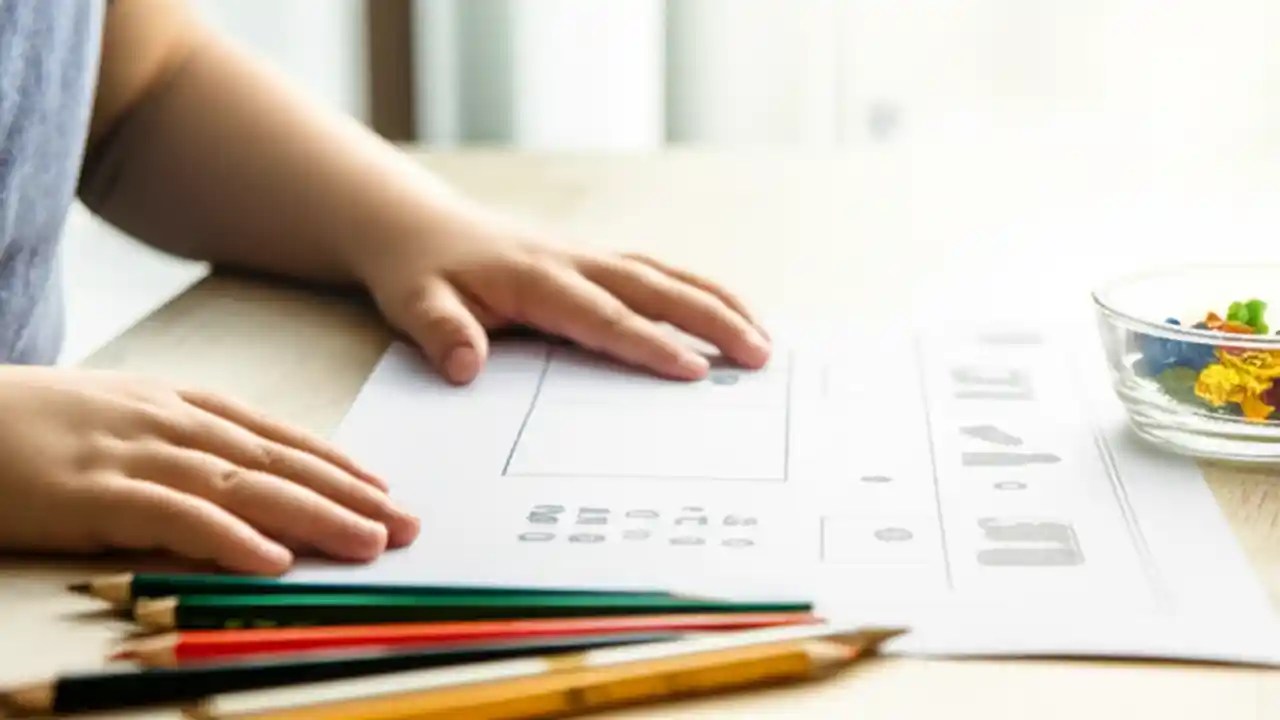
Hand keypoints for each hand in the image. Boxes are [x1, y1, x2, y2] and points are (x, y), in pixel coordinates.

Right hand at [0, 366, 418, 573]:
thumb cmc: (31, 422)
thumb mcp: (119, 415)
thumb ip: (180, 437)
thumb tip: (240, 469)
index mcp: (178, 403)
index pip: (276, 435)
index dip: (336, 463)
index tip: (385, 488)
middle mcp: (169, 423)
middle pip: (277, 462)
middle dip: (349, 494)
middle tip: (407, 524)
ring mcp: (133, 455)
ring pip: (244, 487)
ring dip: (314, 515)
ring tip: (371, 542)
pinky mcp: (92, 493)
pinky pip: (173, 517)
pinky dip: (227, 538)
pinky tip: (273, 561)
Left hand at [357, 209, 772, 384]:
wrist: (419, 225)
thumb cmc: (420, 270)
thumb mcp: (411, 302)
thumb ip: (441, 332)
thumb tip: (467, 366)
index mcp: (536, 278)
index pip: (602, 317)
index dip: (649, 343)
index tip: (693, 370)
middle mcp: (574, 261)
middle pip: (656, 288)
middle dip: (712, 320)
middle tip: (759, 354)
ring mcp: (590, 257)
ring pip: (667, 275)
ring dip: (718, 303)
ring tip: (764, 338)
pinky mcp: (595, 261)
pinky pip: (658, 273)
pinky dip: (698, 292)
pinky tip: (727, 315)